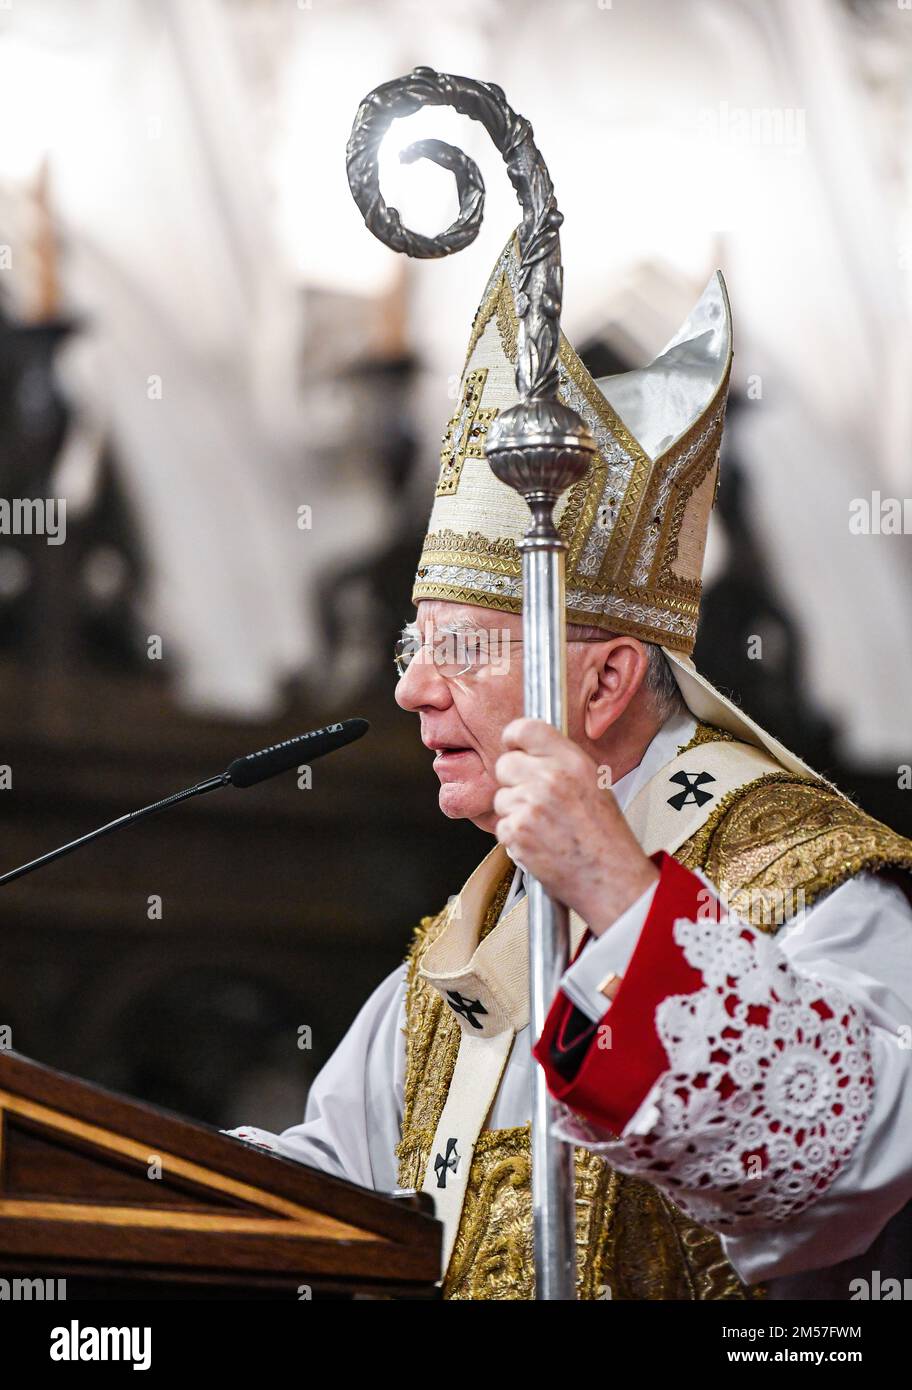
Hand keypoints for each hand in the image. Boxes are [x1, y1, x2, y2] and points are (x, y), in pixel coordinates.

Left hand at [493, 717, 658, 935]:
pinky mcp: (517, 832)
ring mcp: (530, 805)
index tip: (513, 746)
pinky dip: (515, 836)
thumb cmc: (605, 836)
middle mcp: (549, 779)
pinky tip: (538, 841)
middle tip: (532, 797)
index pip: (526, 728)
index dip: (514, 737)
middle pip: (505, 764)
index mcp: (571, 762)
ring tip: (543, 826)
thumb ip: (561, 763)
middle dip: (513, 780)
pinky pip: (501, 825)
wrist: (609, 877)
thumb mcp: (593, 783)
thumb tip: (533, 752)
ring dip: (515, 811)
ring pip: (501, 798)